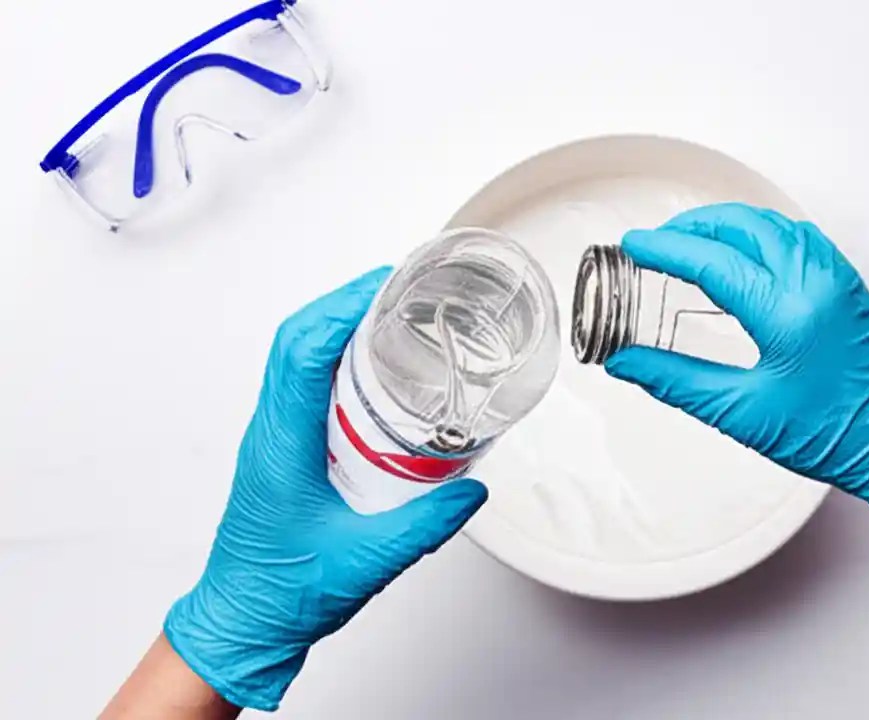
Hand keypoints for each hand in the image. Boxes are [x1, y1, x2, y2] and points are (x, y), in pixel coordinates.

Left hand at [164, 269, 487, 710]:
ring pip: (297, 357)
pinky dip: (336, 358)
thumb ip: (428, 525)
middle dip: (346, 301)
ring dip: (339, 324)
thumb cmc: (285, 595)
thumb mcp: (369, 562)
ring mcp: (273, 438)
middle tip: (398, 286)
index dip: (343, 308)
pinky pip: (304, 384)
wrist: (244, 623)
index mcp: (283, 449)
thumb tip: (472, 490)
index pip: (302, 353)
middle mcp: (272, 433)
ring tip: (391, 314)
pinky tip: (375, 369)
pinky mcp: (283, 450)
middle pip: (297, 339)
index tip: (386, 285)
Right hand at [604, 204, 868, 545]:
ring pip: (768, 223)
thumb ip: (677, 381)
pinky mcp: (847, 281)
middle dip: (689, 227)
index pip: (710, 260)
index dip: (663, 249)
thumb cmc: (839, 435)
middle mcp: (815, 281)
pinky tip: (739, 252)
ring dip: (723, 224)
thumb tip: (628, 363)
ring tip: (689, 245)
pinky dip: (757, 232)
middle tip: (654, 245)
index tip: (632, 246)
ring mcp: (836, 276)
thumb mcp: (743, 414)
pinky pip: (795, 235)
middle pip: (738, 225)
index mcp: (787, 312)